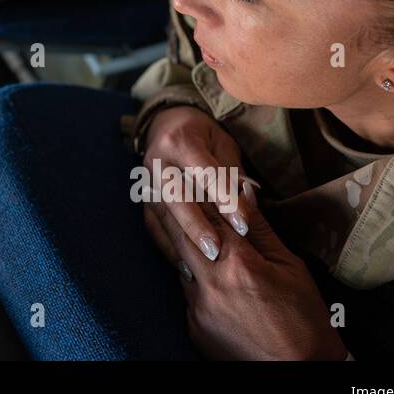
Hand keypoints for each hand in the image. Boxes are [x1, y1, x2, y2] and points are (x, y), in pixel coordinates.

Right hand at [140, 106, 250, 265]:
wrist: (166, 125)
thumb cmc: (203, 136)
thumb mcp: (223, 144)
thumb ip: (233, 172)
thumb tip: (249, 198)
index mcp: (180, 141)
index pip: (204, 173)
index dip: (224, 199)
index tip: (244, 224)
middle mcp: (157, 161)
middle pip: (176, 197)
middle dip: (196, 225)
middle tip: (218, 250)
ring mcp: (146, 182)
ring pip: (162, 215)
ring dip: (182, 243)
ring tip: (202, 267)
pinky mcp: (143, 200)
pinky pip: (154, 227)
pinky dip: (170, 249)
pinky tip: (186, 268)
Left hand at [154, 178, 348, 359]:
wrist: (298, 372)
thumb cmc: (304, 319)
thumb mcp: (290, 267)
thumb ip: (260, 228)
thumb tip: (244, 191)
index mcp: (238, 263)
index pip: (210, 214)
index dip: (200, 191)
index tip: (192, 172)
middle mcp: (210, 283)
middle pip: (182, 233)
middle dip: (178, 209)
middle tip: (170, 186)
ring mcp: (197, 307)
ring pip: (180, 263)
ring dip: (182, 243)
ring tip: (182, 223)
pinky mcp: (193, 327)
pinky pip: (187, 293)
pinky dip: (192, 278)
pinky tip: (200, 270)